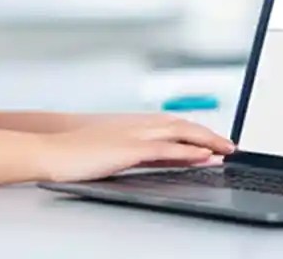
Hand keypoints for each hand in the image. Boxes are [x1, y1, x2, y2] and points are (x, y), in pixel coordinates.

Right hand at [39, 115, 235, 182]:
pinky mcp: (129, 149)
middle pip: (183, 125)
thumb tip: (164, 159)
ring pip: (180, 132)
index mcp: (135, 123)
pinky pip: (166, 149)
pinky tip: (203, 156)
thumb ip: (140, 152)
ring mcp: (134, 134)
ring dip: (206, 140)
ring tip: (227, 149)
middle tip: (231, 144)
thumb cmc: (76, 151)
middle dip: (209, 134)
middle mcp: (138, 124)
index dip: (198, 130)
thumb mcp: (114, 149)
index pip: (175, 124)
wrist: (51, 148)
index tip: (216, 140)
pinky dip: (187, 151)